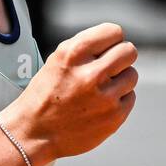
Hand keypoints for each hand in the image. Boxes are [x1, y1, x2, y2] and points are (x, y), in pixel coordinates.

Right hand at [0, 22, 137, 164]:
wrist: (34, 133)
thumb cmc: (45, 94)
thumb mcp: (56, 61)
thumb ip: (86, 48)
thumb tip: (118, 42)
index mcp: (72, 54)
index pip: (113, 32)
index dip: (110, 39)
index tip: (105, 48)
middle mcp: (90, 74)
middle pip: (128, 51)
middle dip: (121, 57)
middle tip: (109, 67)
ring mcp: (105, 98)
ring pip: (132, 75)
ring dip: (120, 79)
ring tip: (100, 89)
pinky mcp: (114, 117)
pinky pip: (130, 97)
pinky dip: (119, 99)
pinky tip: (100, 105)